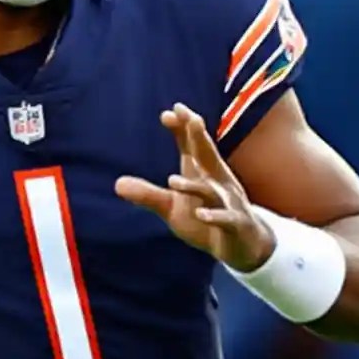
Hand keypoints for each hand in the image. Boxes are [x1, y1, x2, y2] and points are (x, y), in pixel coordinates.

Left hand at [116, 103, 276, 272]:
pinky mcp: (235, 225)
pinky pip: (226, 219)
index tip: (170, 112)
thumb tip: (117, 184)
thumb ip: (148, 194)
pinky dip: (215, 216)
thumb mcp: (172, 208)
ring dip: (193, 186)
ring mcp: (228, 203)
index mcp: (202, 174)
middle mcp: (217, 183)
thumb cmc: (205, 220)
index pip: (192, 147)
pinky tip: (201, 215)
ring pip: (211, 191)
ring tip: (171, 181)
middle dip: (200, 138)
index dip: (183, 129)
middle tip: (191, 119)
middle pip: (208, 156)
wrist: (242, 246)